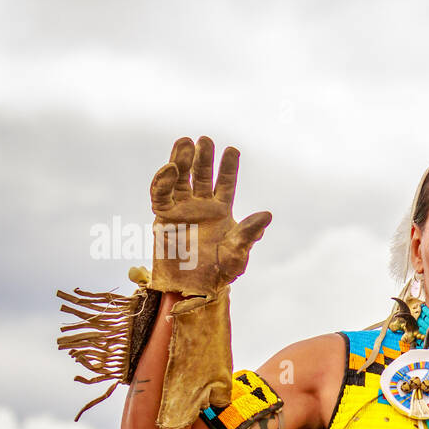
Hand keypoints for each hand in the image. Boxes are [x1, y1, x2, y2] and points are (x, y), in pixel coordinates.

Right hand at [146, 136, 271, 295]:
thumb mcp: (239, 253)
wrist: (194, 289)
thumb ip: (249, 233)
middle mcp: (201, 206)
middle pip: (202, 176)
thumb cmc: (221, 272)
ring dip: (181, 160)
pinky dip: (163, 180)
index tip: (232, 150)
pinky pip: (161, 195)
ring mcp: (181, 210)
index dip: (228, 167)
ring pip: (181, 180)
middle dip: (204, 158)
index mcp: (221, 212)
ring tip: (186, 141)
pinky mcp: (163, 217)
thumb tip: (267, 214)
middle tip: (205, 139)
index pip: (225, 184)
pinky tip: (170, 168)